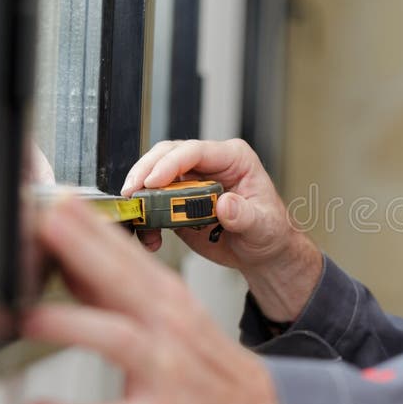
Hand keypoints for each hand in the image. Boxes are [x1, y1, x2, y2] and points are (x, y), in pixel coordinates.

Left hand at [23, 198, 284, 403]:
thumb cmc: (206, 366)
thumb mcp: (171, 320)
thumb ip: (119, 296)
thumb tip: (69, 267)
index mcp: (170, 301)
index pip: (130, 256)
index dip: (96, 228)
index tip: (62, 202)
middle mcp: (170, 329)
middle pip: (126, 282)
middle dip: (86, 251)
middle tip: (48, 224)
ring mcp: (167, 372)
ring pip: (120, 339)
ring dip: (75, 325)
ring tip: (30, 317)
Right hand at [122, 139, 320, 320]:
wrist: (261, 253)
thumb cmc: (269, 231)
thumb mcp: (264, 225)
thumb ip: (245, 215)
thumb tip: (225, 204)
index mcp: (234, 158)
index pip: (197, 151)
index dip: (171, 163)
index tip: (153, 181)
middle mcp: (209, 166)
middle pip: (168, 156)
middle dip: (145, 172)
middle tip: (132, 194)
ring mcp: (191, 183)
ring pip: (155, 178)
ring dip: (142, 198)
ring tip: (139, 220)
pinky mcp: (178, 203)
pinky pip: (154, 205)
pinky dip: (147, 221)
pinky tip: (150, 238)